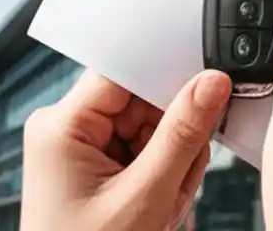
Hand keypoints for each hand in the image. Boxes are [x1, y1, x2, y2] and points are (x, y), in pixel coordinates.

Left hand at [21, 67, 231, 230]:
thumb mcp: (145, 196)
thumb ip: (182, 135)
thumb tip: (212, 83)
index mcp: (61, 126)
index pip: (126, 72)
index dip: (169, 79)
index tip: (206, 93)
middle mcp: (66, 128)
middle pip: (144, 100)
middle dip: (173, 136)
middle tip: (177, 176)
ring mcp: (80, 147)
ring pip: (151, 125)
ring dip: (171, 160)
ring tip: (163, 200)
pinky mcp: (94, 163)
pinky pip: (144, 147)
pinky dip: (162, 172)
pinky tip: (157, 199)